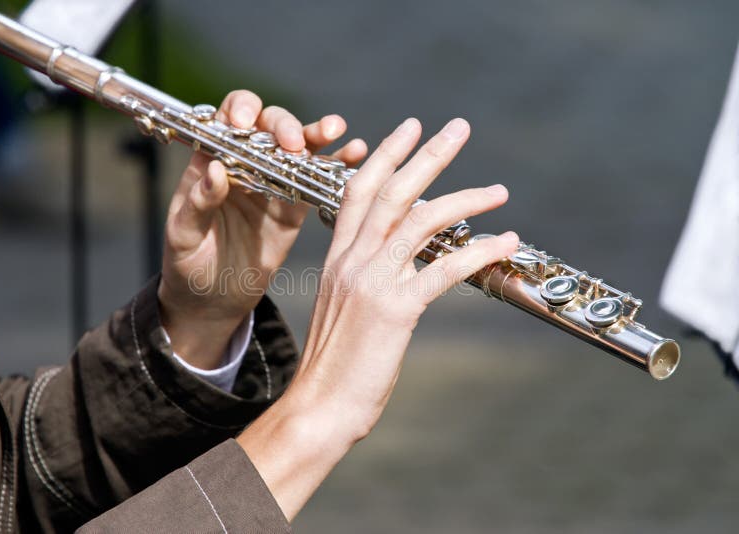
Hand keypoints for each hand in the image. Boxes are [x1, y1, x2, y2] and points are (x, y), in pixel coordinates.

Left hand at [158, 90, 367, 367]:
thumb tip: (215, 169)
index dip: (239, 112)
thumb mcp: (183, 236)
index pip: (226, 119)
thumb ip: (198, 203)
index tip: (245, 124)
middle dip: (283, 126)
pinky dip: (338, 163)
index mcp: (212, 162)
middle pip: (268, 126)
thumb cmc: (188, 264)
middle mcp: (245, 164)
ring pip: (298, 146)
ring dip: (316, 133)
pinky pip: (317, 180)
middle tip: (292, 144)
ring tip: (333, 129)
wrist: (213, 300)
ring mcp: (273, 183)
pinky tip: (355, 151)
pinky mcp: (296, 207)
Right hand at [238, 117, 518, 519]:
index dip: (387, 154)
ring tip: (500, 190)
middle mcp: (352, 261)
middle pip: (392, 192)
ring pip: (421, 221)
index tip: (411, 128)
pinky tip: (506, 241)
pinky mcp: (395, 310)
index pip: (360, 190)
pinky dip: (480, 250)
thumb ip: (369, 277)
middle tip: (459, 127)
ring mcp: (372, 282)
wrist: (319, 406)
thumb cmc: (336, 364)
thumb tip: (405, 262)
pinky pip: (444, 269)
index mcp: (339, 258)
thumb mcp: (346, 308)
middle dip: (428, 154)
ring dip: (466, 199)